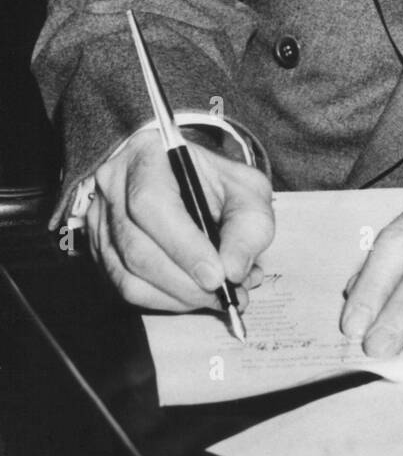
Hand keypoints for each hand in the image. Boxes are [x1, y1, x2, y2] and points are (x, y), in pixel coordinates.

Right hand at [85, 129, 273, 311]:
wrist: (196, 182)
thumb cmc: (218, 183)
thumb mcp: (249, 191)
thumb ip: (249, 227)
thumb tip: (233, 271)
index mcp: (146, 155)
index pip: (150, 203)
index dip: (183, 245)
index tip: (217, 275)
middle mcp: (113, 185)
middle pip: (136, 246)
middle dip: (184, 282)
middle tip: (223, 294)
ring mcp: (100, 220)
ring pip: (127, 275)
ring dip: (176, 297)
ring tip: (216, 296)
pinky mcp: (99, 250)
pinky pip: (124, 289)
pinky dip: (163, 300)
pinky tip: (193, 295)